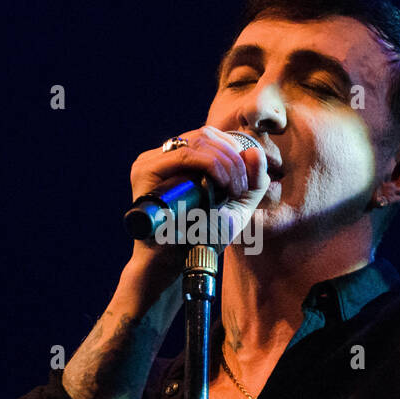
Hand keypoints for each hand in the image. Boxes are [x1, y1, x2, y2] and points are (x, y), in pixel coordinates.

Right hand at [127, 126, 270, 273]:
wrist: (178, 263)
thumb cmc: (203, 238)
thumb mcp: (237, 208)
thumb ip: (254, 183)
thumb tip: (254, 152)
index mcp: (179, 160)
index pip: (210, 137)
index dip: (234, 150)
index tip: (245, 181)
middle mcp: (163, 156)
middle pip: (206, 135)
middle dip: (233, 158)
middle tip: (241, 188)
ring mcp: (151, 161)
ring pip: (199, 142)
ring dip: (226, 163)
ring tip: (233, 191)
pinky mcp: (146, 171)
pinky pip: (184, 156)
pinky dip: (211, 165)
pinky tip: (221, 185)